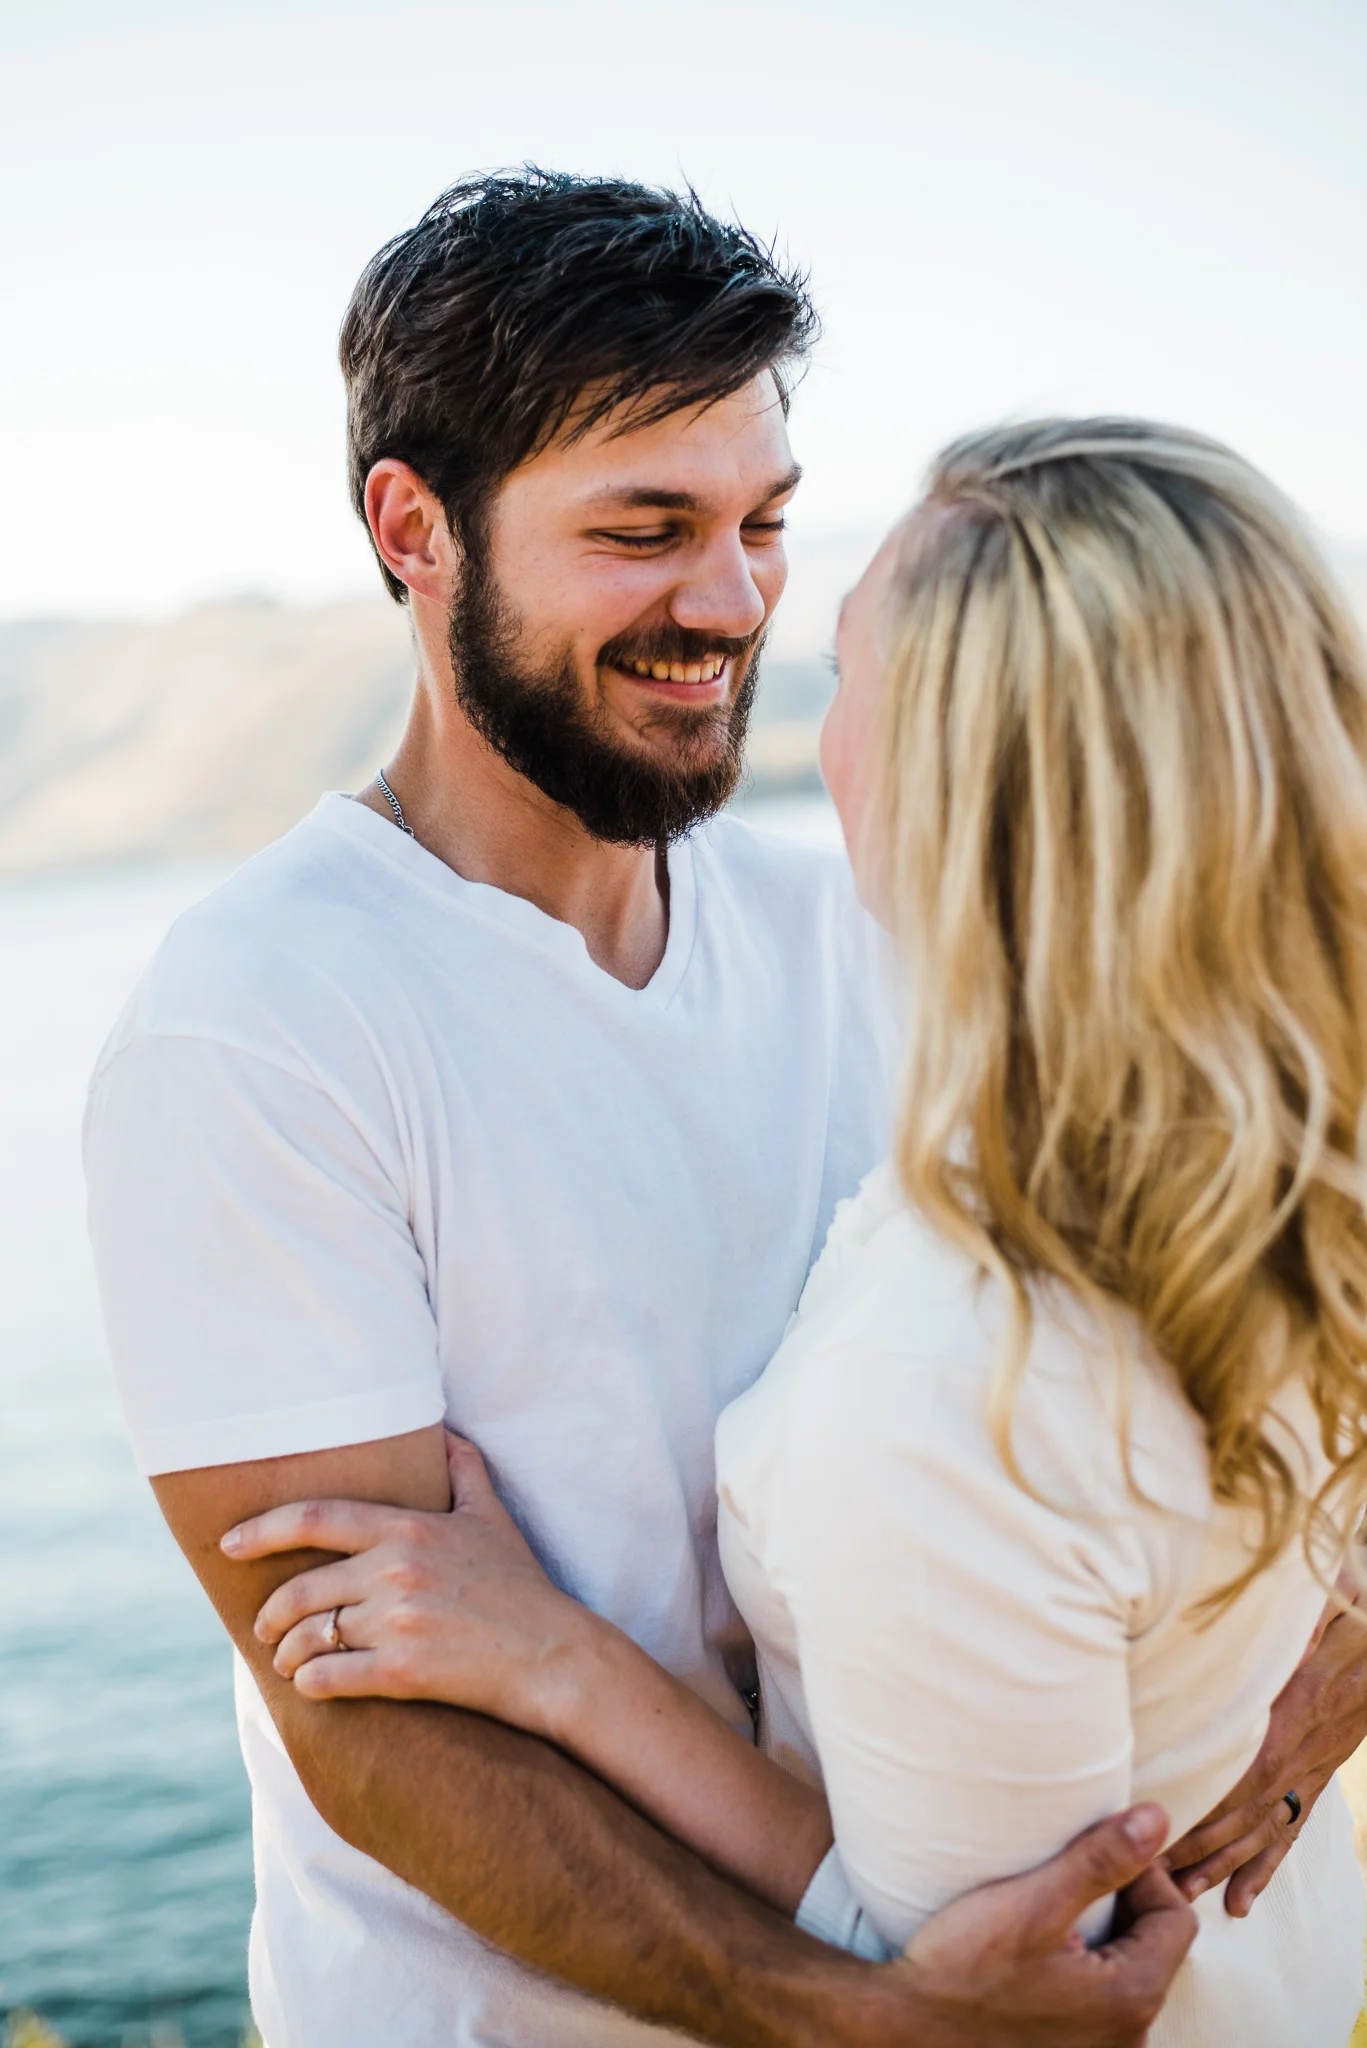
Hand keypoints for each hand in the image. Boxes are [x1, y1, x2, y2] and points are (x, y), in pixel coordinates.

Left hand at [222, 1431, 586, 1735]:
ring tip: (286, 1661)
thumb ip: (465, 1470)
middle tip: (264, 1626)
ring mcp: (399, 1623)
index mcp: (410, 1528)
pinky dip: (310, 1683)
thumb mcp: (494, 1518)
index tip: (228, 1543)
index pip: (314, 1518)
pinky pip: (329, 1678)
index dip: (261, 1529)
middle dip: (270, 1611)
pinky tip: (311, 1685)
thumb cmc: (522, 1587)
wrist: (555, 1656)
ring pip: (308, 1636)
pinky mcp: (403, 1673)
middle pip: (301, 1588)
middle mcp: (397, 1570)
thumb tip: (446, 1433)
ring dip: (286, 1652)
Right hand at [890, 1804, 1195, 2047]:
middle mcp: (1128, 2037)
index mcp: (1131, 1998)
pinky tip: (1043, 1953)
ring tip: (1053, 1912)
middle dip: (1123, 1903)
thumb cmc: (964, 1968)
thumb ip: (1101, 1860)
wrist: (907, 2029)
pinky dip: (1085, 1969)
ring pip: (1128, 1973)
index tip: (1094, 1855)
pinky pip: (1102, 2002)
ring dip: (1103, 1935)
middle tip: (1070, 1877)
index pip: (1176, 1918)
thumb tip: (1158, 1818)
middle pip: (1155, 1948)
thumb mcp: (1033, 1902)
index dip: (1144, 1874)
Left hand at [1166, 1567, 1366, 1914]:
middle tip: (1154, 1875)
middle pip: (1246, 1808)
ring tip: (1185, 1894)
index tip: (1163, 1822)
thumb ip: (1294, 1614)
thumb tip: (1276, 1617)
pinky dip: (1265, 1868)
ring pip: (1265, 1828)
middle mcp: (1303, 1749)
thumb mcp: (1327, 1603)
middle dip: (1200, 1843)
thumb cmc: (1347, 1616)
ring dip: (1224, 1864)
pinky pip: (1292, 1829)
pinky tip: (1243, 1901)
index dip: (1206, 1801)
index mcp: (1296, 1708)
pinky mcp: (1319, 1775)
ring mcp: (1313, 1769)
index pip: (1245, 1767)